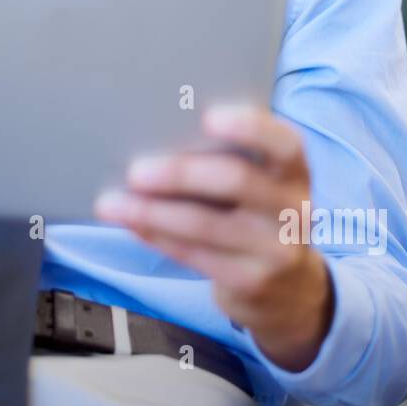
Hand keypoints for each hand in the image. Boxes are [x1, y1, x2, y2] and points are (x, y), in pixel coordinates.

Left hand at [93, 104, 334, 372]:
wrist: (290, 288)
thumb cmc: (257, 215)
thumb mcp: (262, 186)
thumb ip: (232, 160)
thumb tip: (160, 135)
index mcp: (295, 172)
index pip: (284, 144)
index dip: (249, 128)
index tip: (208, 117)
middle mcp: (293, 209)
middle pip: (235, 181)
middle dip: (180, 174)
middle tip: (135, 171)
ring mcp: (276, 250)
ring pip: (204, 225)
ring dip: (152, 212)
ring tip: (112, 204)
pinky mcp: (250, 282)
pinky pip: (193, 255)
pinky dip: (156, 236)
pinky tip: (132, 223)